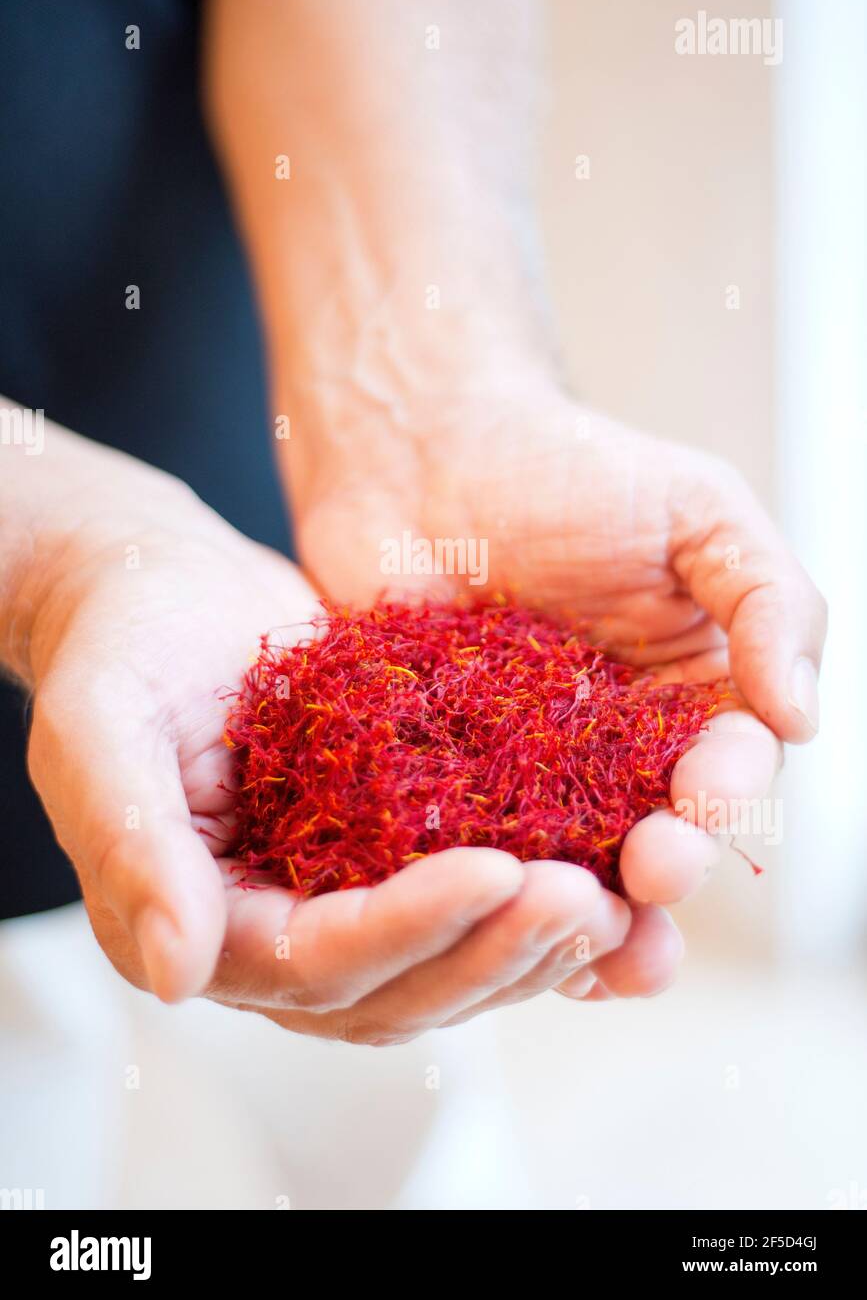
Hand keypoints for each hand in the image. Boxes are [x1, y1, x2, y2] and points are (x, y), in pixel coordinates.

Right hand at [24, 464, 667, 1039]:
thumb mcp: (100, 725)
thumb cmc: (120, 642)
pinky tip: (609, 868)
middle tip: (586, 902)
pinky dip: (537, 896)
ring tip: (619, 900)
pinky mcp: (392, 855)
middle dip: (495, 951)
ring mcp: (342, 900)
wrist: (163, 589)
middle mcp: (280, 936)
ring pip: (451, 964)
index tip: (496, 872)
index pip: (317, 961)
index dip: (409, 927)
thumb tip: (173, 973)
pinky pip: (474, 900)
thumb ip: (127, 843)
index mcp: (205, 923)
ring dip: (534, 944)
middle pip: (400, 989)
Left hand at [290, 383, 826, 948]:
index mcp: (691, 694)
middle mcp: (618, 751)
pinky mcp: (440, 787)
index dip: (723, 798)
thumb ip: (770, 600)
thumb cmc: (564, 469)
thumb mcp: (697, 509)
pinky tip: (487, 928)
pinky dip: (485, 899)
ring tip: (590, 953)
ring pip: (572, 870)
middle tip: (648, 880)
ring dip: (589, 920)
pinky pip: (470, 856)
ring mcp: (528, 776)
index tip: (699, 809)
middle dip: (665, 872)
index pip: (728, 767)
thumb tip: (801, 720)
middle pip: (655, 837)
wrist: (417, 449)